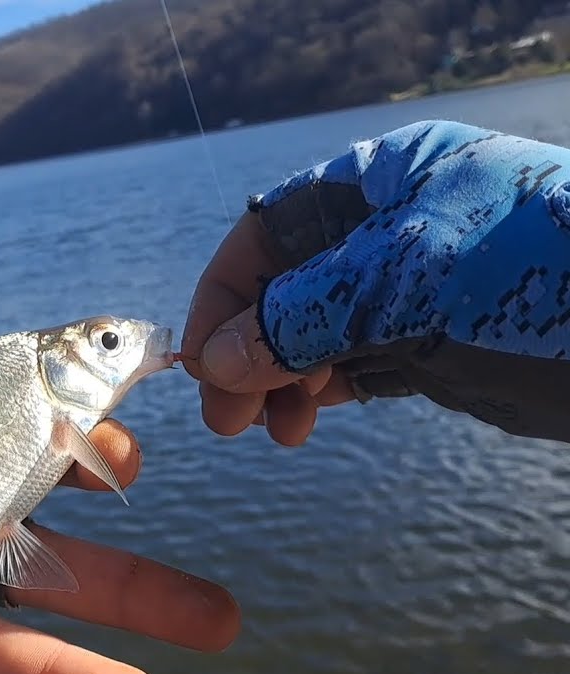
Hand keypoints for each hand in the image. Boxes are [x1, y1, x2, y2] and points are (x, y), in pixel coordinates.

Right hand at [181, 120, 569, 445]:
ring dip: (282, 379)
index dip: (223, 296)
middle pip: (284, 285)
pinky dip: (324, 389)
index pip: (267, 230)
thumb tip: (215, 359)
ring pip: (316, 331)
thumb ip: (304, 316)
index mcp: (383, 180)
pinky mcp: (440, 343)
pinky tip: (308, 418)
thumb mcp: (411, 284)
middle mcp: (390, 228)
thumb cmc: (546, 281)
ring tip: (276, 431)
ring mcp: (416, 288)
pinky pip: (358, 362)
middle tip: (228, 421)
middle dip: (249, 348)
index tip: (200, 365)